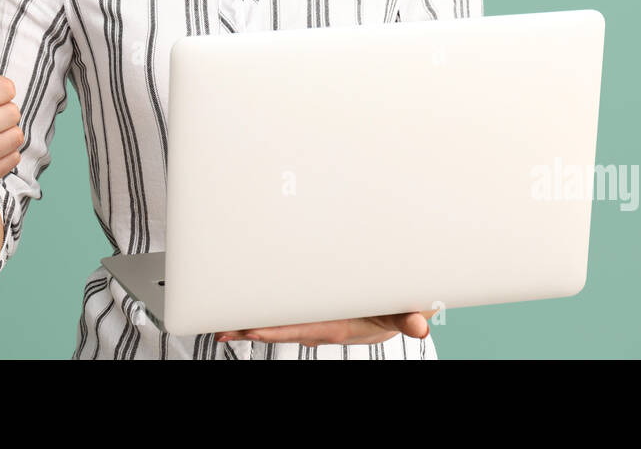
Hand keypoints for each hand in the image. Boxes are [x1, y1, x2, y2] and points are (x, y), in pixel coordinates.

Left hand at [216, 310, 435, 346]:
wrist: (390, 312)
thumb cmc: (392, 310)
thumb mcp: (401, 312)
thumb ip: (408, 318)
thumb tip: (421, 326)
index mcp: (335, 326)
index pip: (298, 330)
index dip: (274, 329)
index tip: (251, 329)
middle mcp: (317, 327)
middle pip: (278, 327)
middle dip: (248, 326)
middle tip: (220, 328)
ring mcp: (311, 321)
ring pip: (275, 321)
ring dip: (249, 320)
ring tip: (221, 321)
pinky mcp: (308, 313)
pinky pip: (280, 314)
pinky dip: (260, 312)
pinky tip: (241, 312)